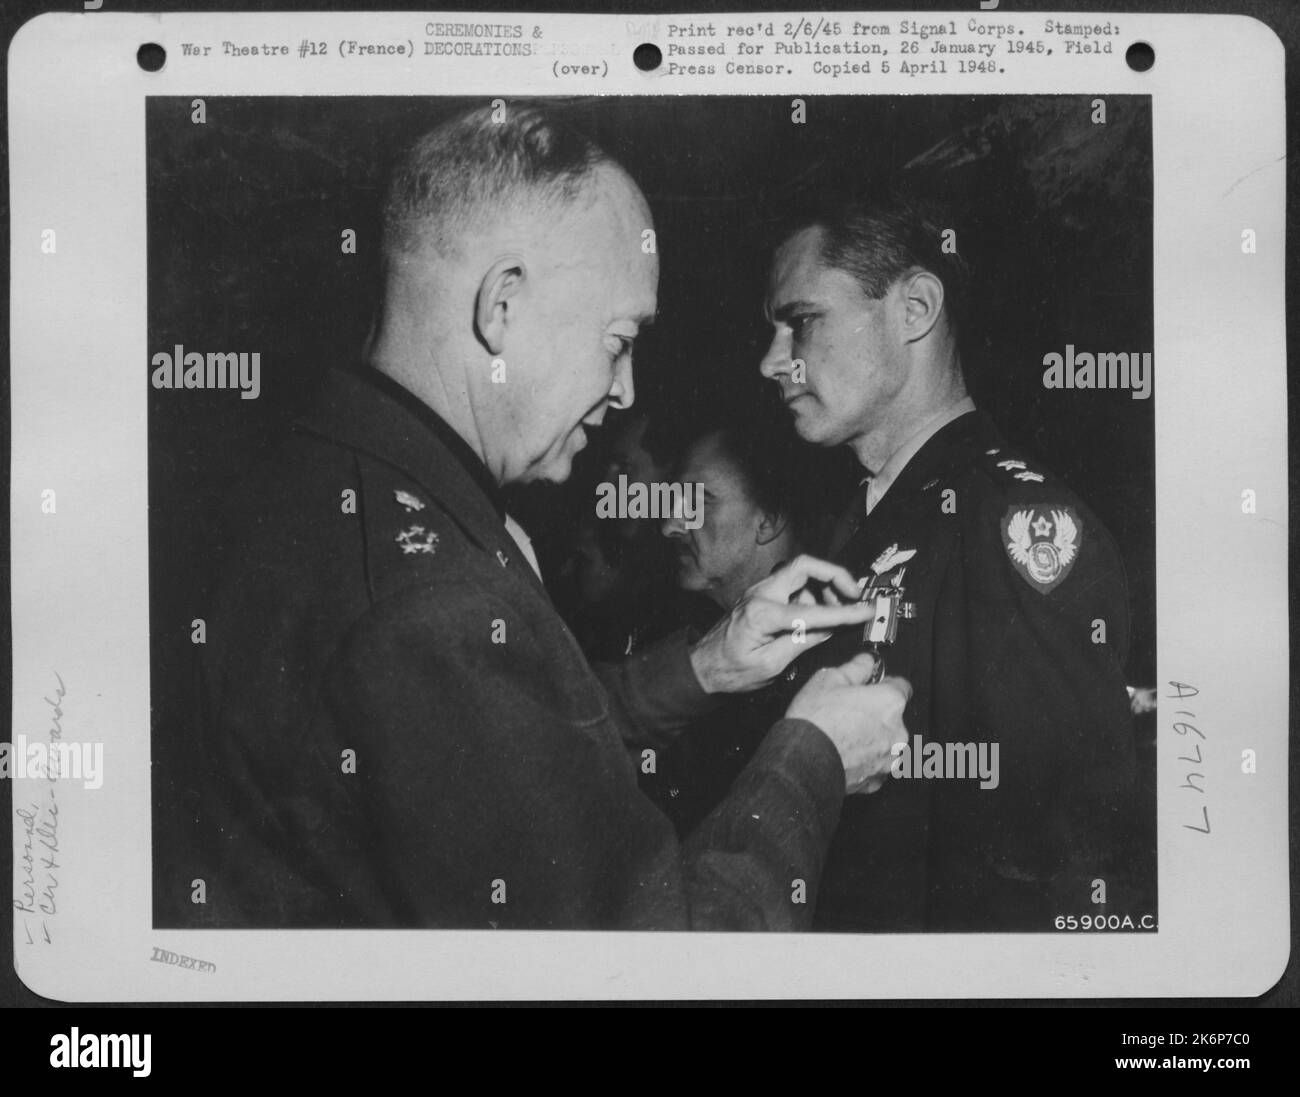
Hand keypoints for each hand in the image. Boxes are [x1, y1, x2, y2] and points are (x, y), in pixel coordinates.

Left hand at [688, 555, 873, 693]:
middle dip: (834, 575)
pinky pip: (791, 585)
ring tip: (836, 609)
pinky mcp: (760, 596)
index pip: (814, 609)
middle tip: (854, 593)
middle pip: (804, 565)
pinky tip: (816, 614)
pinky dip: (809, 593)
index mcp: (763, 613)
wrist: (701, 667)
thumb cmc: (730, 670)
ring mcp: (759, 592)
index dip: (845, 611)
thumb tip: (830, 628)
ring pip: (799, 573)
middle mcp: (760, 594)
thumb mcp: (770, 665)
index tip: (866, 610)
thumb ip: (802, 642)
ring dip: (822, 585)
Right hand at [785, 652, 911, 794]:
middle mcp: (897, 732)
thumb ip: (856, 667)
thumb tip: (866, 662)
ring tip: (843, 735)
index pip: (901, 686)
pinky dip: (864, 761)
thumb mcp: (829, 679)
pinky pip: (874, 765)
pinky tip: (844, 754)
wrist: (802, 762)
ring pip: (885, 743)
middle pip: (893, 717)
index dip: (884, 684)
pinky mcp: (876, 780)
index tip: (872, 686)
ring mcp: (888, 759)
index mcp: (890, 702)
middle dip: (876, 714)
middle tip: (848, 712)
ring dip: (872, 739)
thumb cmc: (815, 721)